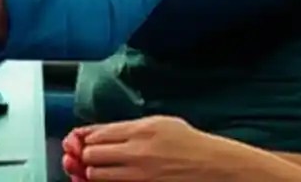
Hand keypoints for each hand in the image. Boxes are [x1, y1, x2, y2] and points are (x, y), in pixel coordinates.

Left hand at [61, 116, 231, 181]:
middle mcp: (137, 151)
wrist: (212, 166)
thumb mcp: (159, 123)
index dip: (88, 140)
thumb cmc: (187, 143)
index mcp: (141, 130)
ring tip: (106, 171)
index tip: (89, 143)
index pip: (97, 134)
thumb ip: (128, 128)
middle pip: (91, 154)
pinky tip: (113, 178)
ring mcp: (139, 174)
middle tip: (96, 159)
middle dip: (88, 156)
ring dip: (95, 173)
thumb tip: (96, 133)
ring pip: (96, 174)